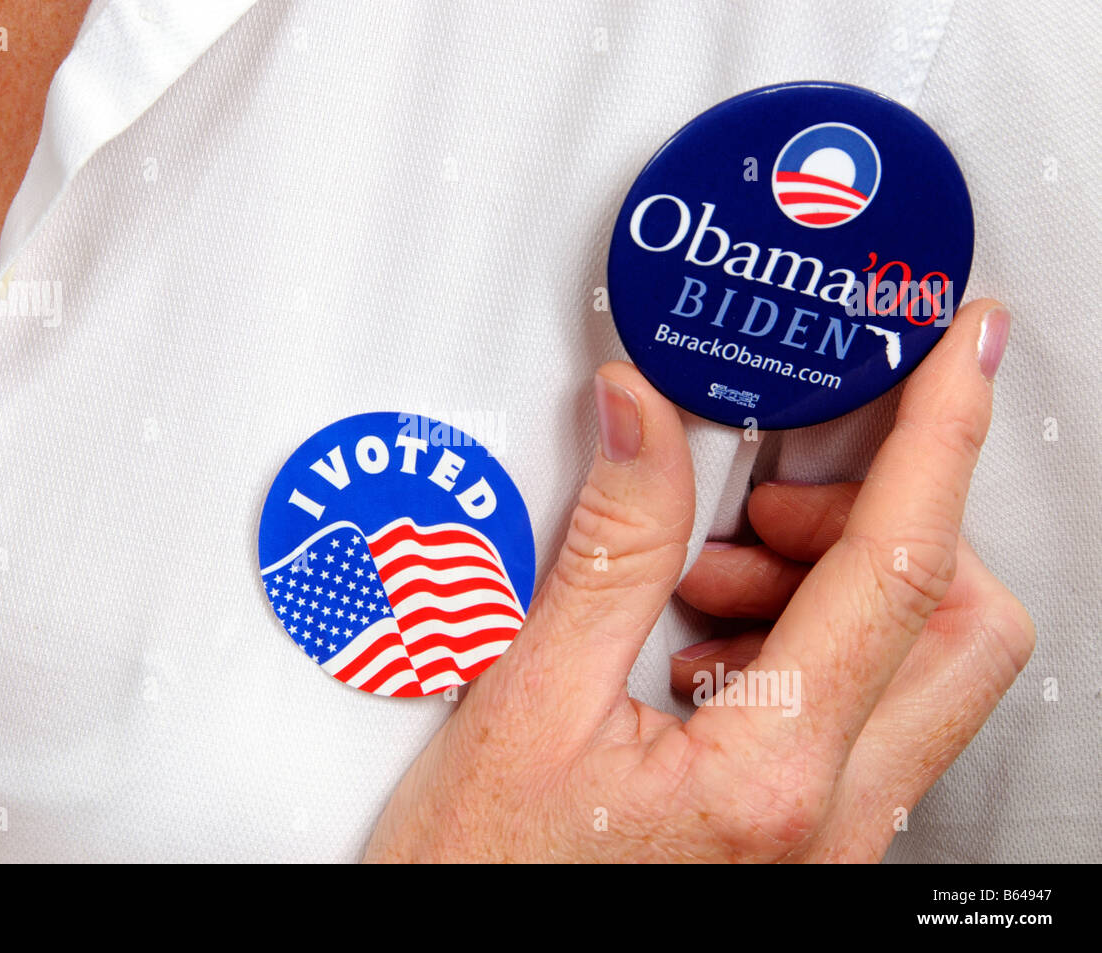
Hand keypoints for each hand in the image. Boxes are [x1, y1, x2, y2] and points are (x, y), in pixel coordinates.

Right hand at [364, 298, 1033, 862]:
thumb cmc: (481, 881)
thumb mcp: (528, 703)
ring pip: (921, 673)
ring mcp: (831, 839)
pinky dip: (808, 648)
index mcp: (770, 775)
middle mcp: (832, 820)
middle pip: (960, 628)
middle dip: (889, 525)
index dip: (939, 435)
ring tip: (710, 583)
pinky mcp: (807, 841)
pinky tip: (708, 650)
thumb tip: (642, 419)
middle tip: (780, 500)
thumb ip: (605, 551)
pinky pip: (866, 718)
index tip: (959, 350)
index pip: (898, 567)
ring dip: (835, 589)